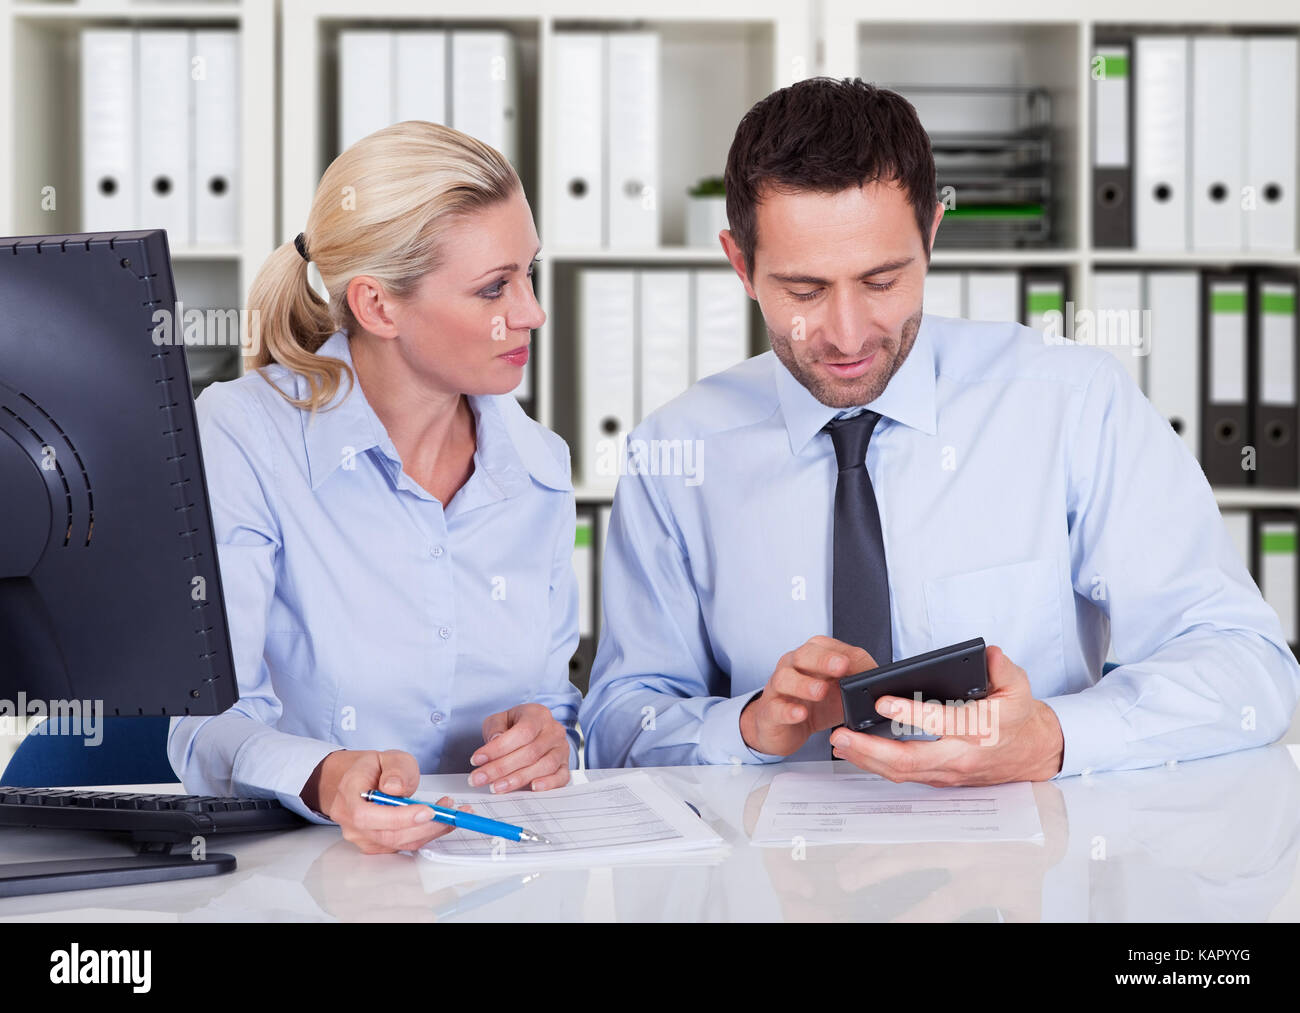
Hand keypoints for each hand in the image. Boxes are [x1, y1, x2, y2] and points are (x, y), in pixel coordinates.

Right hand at [304, 748, 470, 854]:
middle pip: (387, 835)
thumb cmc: (374, 769)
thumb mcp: (388, 757)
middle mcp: (351, 820)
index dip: (398, 818)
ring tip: (449, 811)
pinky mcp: (377, 845)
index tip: (427, 811)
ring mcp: (363, 836)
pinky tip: (440, 820)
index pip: (367, 815)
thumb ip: (395, 769)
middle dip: (424, 826)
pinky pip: (403, 845)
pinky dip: (425, 834)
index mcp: (348, 794)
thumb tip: (395, 788)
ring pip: (398, 843)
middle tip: (449, 812)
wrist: (362, 781)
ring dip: (429, 830)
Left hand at [469, 703, 570, 792]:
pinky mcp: (565, 766)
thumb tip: (495, 740)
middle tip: (479, 779)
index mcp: (538, 714)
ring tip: (496, 787)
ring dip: (517, 779)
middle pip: (530, 752)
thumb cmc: (515, 726)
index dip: (498, 748)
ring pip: (544, 766)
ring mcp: (561, 749)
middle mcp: (554, 730)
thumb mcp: (500, 720)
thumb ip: (495, 728)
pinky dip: (548, 784)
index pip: (522, 732)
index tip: (476, 760)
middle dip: (500, 768)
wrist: (535, 731)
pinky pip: (561, 777)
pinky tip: (531, 788)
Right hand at [740, 635, 876, 755]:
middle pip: (803, 655)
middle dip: (824, 659)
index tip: (859, 662)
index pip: (825, 645)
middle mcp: (792, 668)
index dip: (843, 652)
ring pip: (785, 678)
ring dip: (804, 684)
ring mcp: (778, 689)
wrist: (782, 728)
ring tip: (821, 691)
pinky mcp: (770, 712)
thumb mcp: (840, 692)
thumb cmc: (814, 706)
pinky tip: (800, 713)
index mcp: (811, 658)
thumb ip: (857, 681)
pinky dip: (789, 710)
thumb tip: (882, 681)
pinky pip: (776, 707)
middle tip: (841, 667)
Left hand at [828, 645, 1064, 784]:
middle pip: (910, 760)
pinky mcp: (939, 777)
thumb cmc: (1018, 718)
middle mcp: (960, 756)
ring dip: (867, 759)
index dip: (910, 713)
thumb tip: (987, 653)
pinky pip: (905, 774)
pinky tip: (855, 752)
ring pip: (903, 772)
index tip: (882, 701)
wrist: (1031, 753)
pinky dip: (877, 765)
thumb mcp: (1019, 687)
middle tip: (842, 734)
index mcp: (980, 730)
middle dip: (872, 749)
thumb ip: (1002, 668)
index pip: (941, 723)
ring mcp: (948, 771)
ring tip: (839, 742)